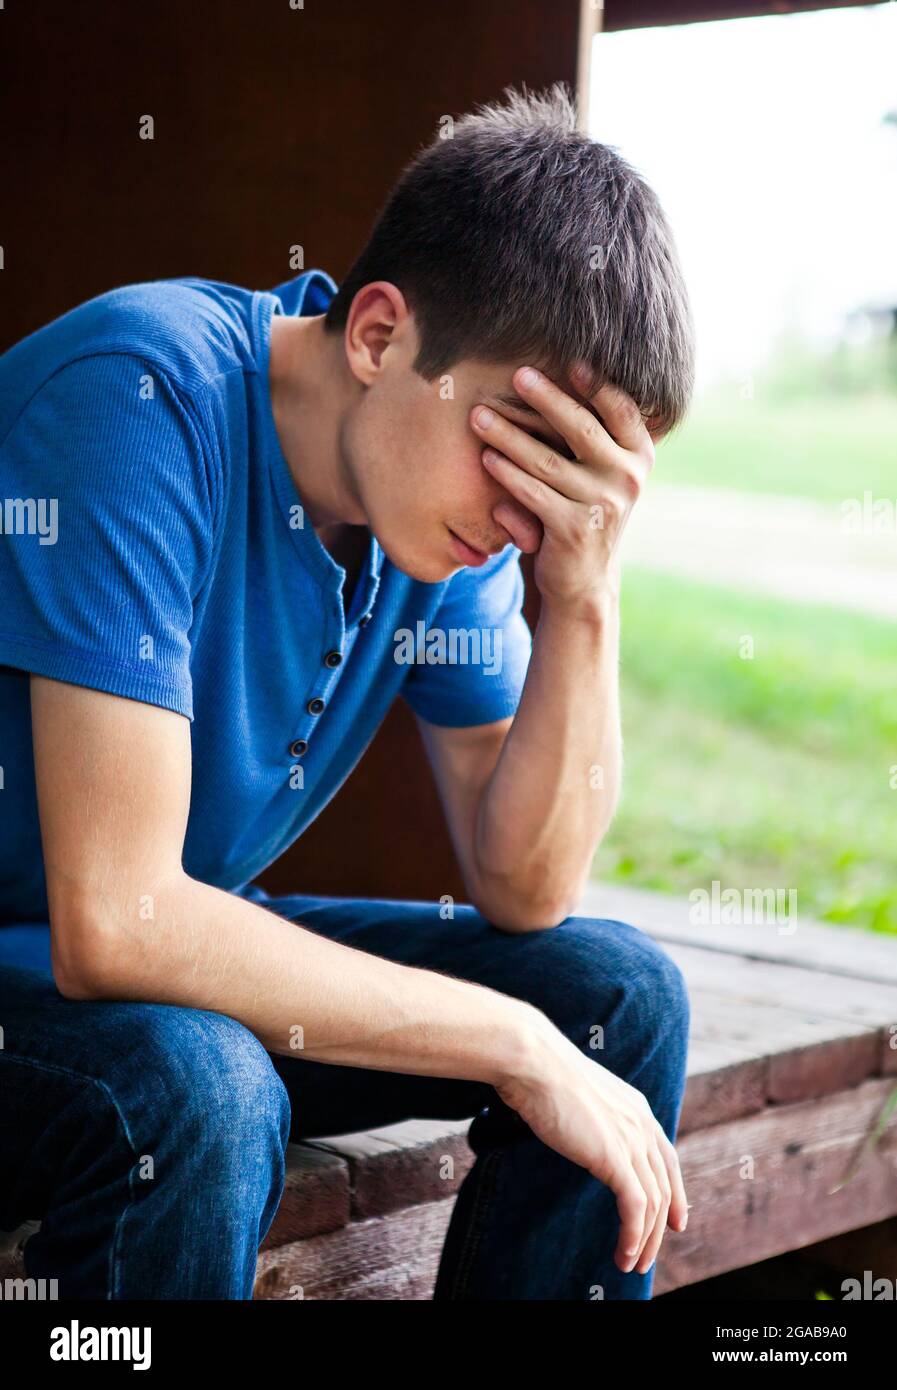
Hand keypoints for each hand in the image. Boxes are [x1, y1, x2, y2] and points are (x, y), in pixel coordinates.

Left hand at [471, 364, 657, 608]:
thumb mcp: (598, 470)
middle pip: (582, 428)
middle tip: (517, 375)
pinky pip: (532, 493)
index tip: (570, 359)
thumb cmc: (581, 508)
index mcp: (639, 456)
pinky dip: (506, 474)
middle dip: (546, 398)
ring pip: (548, 461)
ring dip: (509, 435)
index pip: (622, 409)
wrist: (582, 578)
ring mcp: (602, 506)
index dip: (597, 384)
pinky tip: (487, 458)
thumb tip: (562, 369)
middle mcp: (627, 479)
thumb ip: (592, 433)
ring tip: (479, 416)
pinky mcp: (573, 530)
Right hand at [496, 1010, 687, 1276]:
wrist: (533, 1062)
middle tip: (648, 1255)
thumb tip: (581, 1130)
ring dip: (645, 1240)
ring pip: (653, 1202)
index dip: (675, 1192)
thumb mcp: (579, 1095)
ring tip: (631, 1264)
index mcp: (636, 1107)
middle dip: (660, 1227)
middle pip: (664, 1185)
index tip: (674, 1220)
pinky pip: (635, 1207)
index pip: (666, 1157)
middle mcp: (641, 1123)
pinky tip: (624, 1253)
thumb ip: (593, 1116)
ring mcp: (631, 1139)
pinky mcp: (614, 1156)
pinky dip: (633, 1235)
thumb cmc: (541, 1073)